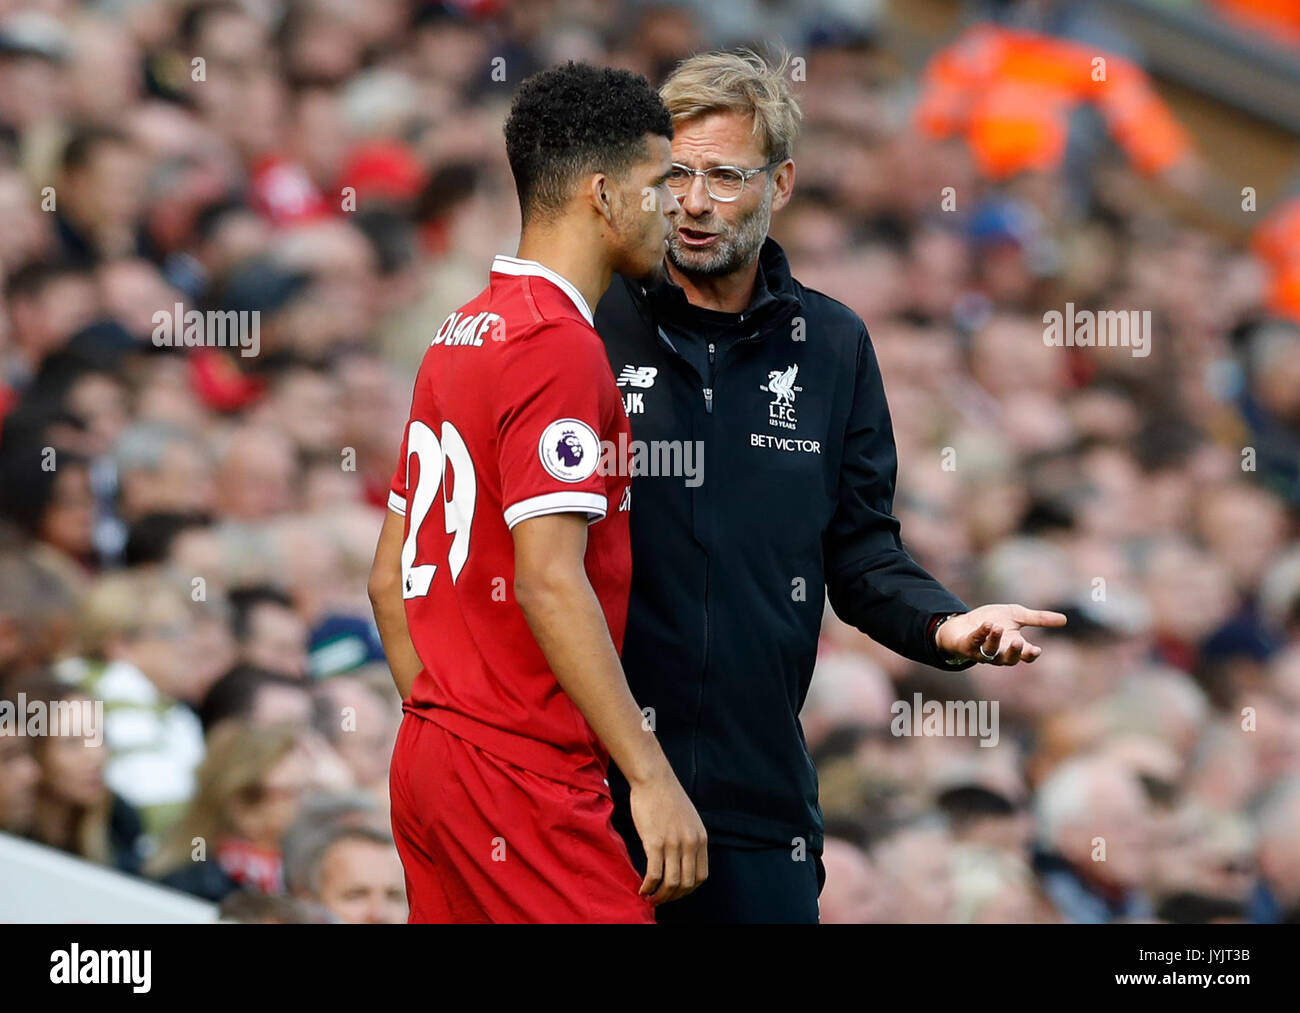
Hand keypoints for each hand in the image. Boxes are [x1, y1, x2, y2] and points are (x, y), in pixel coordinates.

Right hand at [627, 768, 707, 904]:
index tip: (675, 892)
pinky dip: (648, 887)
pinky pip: (654, 874)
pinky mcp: (655, 841)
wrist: (653, 779)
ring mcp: (673, 843)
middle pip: (687, 883)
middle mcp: (690, 843)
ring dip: (660, 896)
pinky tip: (642, 889)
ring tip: (650, 897)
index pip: (701, 876)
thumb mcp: (688, 819)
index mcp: (700, 838)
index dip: (688, 890)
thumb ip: (689, 839)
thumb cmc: (666, 797)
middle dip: (673, 897)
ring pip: (671, 883)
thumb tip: (682, 860)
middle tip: (660, 899)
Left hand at [936, 604, 1066, 664]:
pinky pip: (974, 643)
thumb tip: (1064, 619)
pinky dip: (980, 634)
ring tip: (996, 626)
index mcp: (1013, 647)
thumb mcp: (1017, 615)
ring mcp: (982, 652)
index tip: (1036, 650)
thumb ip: (1038, 618)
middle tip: (1018, 643)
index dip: (1030, 655)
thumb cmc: (993, 620)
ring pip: (990, 652)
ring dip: (994, 640)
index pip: (1025, 656)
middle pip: (1009, 660)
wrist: (964, 622)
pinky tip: (986, 624)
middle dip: (1014, 653)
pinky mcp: (967, 646)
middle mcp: (999, 653)